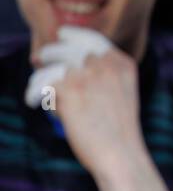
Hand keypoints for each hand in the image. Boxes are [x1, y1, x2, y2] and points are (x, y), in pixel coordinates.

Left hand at [41, 38, 171, 190]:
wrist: (120, 154)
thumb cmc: (117, 131)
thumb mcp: (119, 94)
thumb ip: (99, 75)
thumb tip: (49, 60)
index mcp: (121, 64)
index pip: (92, 38)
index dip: (72, 35)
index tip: (61, 36)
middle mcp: (104, 64)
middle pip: (65, 48)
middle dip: (49, 56)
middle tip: (39, 64)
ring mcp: (86, 74)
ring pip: (49, 65)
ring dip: (40, 78)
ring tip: (38, 92)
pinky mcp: (68, 89)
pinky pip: (40, 84)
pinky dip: (33, 95)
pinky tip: (35, 103)